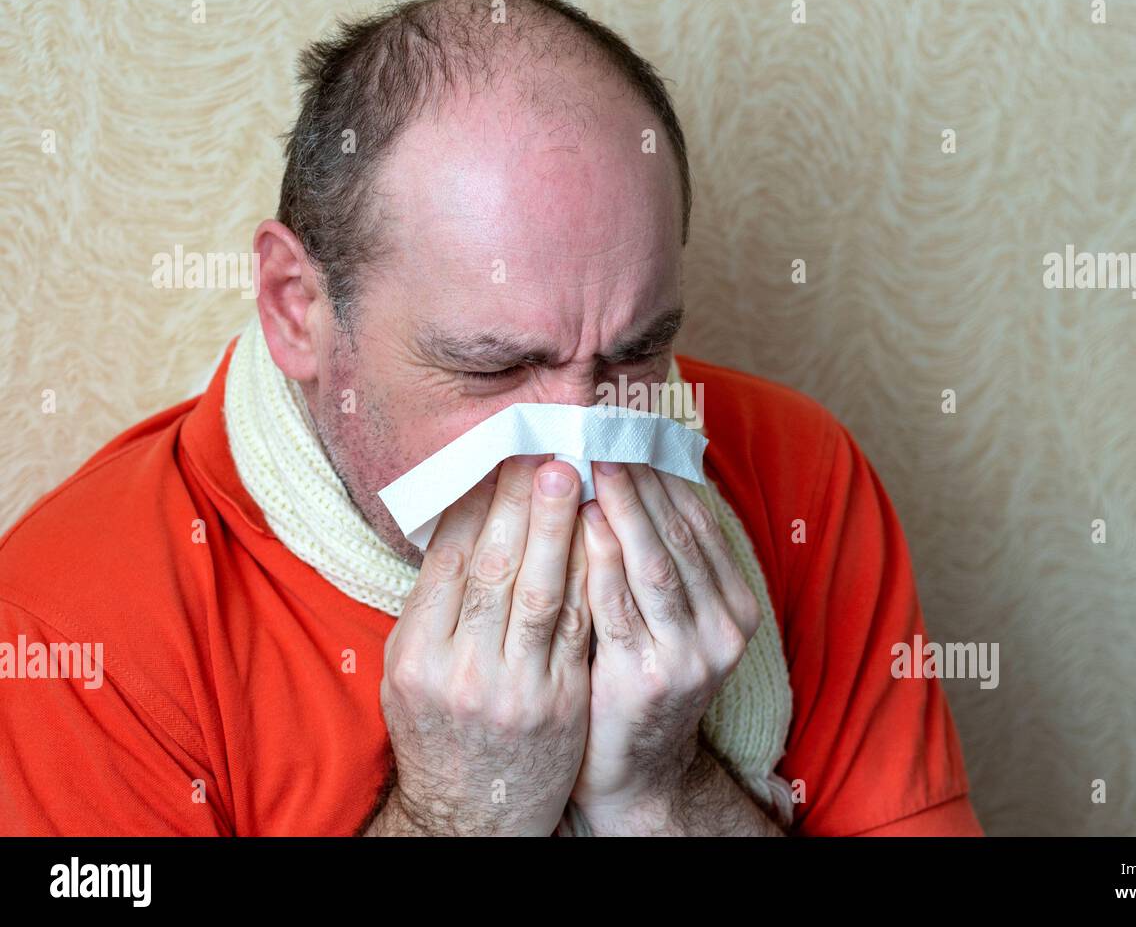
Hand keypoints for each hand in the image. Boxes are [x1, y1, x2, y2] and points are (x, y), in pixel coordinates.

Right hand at [370, 455, 591, 835]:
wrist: (472, 813)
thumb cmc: (438, 730)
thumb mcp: (408, 671)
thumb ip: (431, 605)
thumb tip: (459, 521)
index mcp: (415, 655)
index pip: (448, 561)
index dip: (475, 504)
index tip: (497, 459)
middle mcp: (462, 671)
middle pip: (495, 567)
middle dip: (521, 502)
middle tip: (542, 450)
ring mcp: (515, 689)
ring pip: (541, 590)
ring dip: (560, 526)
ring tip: (574, 475)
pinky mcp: (560, 702)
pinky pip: (578, 626)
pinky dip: (589, 574)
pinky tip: (599, 533)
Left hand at [569, 461, 761, 822]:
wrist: (633, 770)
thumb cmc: (636, 677)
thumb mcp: (665, 616)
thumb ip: (657, 557)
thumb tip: (630, 471)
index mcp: (736, 604)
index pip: (698, 519)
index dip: (664, 469)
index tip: (630, 424)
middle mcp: (725, 626)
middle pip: (679, 533)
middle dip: (641, 476)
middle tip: (606, 425)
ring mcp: (693, 654)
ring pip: (656, 561)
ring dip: (623, 505)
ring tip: (591, 458)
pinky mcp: (651, 677)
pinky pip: (620, 603)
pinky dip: (601, 556)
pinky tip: (580, 520)